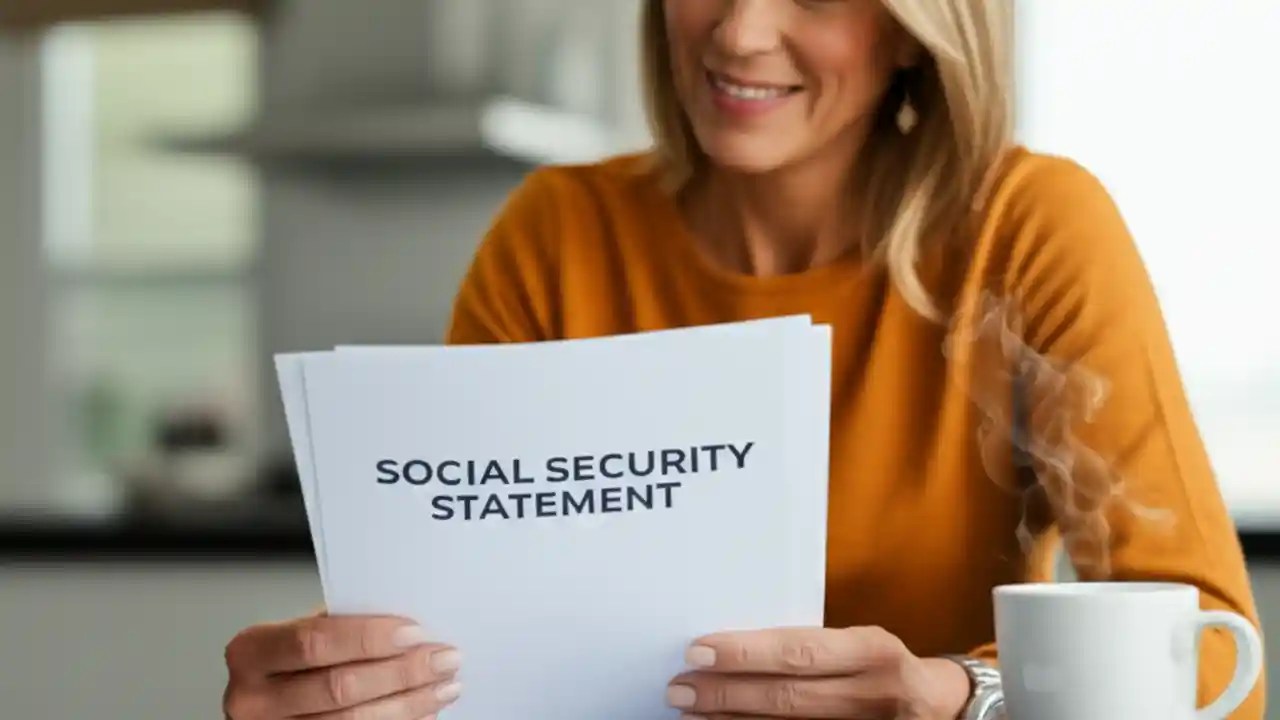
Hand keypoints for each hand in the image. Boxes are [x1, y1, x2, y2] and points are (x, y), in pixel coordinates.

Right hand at [222, 612, 462, 718]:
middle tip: (444, 658)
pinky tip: (423, 711)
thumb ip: (342, 626)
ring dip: (409, 703)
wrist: (266, 703)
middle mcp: (251, 699)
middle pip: (339, 687)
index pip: (314, 642)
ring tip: (444, 685)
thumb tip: (408, 627)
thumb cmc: (291, 661)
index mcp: (251, 652)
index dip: (368, 638)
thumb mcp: (302, 633)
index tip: (415, 632)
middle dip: (402, 672)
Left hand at [665, 626, 970, 718]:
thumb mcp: (861, 644)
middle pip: (787, 698)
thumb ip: (812, 647)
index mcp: (873, 651)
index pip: (799, 652)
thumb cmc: (884, 665)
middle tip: (678, 687)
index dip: (745, 653)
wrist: (942, 707)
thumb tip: (731, 646)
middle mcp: (875, 694)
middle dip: (725, 693)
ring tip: (689, 713)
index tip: (698, 650)